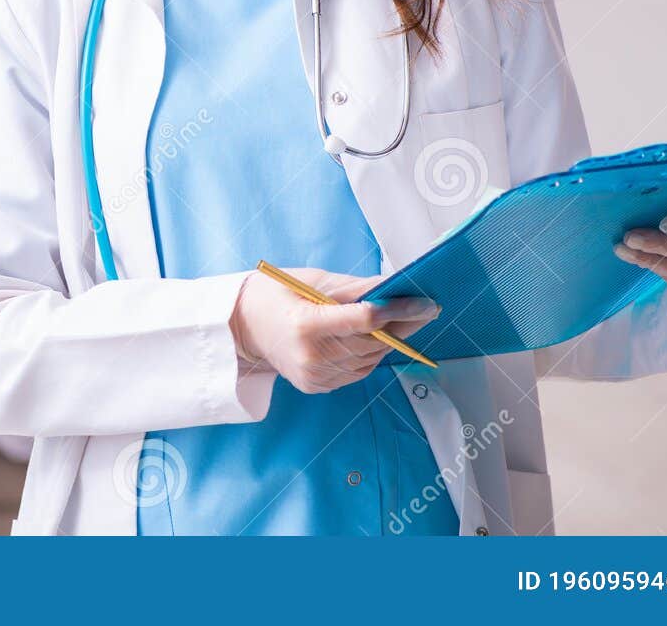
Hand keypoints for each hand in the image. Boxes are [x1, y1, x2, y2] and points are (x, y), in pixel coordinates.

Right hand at [230, 268, 439, 393]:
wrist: (241, 326)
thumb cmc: (274, 294)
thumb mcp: (311, 280)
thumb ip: (354, 287)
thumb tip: (393, 285)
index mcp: (305, 324)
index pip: (364, 320)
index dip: (399, 310)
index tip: (426, 302)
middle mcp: (310, 355)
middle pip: (372, 342)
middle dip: (403, 324)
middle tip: (426, 308)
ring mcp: (314, 375)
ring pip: (370, 359)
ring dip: (391, 340)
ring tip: (405, 320)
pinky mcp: (317, 385)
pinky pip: (357, 371)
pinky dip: (371, 354)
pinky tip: (377, 338)